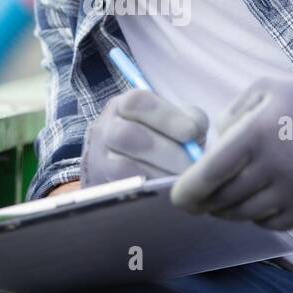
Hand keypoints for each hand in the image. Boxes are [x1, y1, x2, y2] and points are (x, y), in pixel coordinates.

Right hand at [80, 90, 209, 186]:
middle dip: (165, 151)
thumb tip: (193, 135)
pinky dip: (150, 189)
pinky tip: (169, 190)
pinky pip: (123, 189)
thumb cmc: (163, 138)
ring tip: (183, 180)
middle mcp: (105, 127)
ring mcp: (99, 158)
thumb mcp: (177, 121)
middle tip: (191, 165)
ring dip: (159, 173)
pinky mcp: (101, 184)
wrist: (131, 166)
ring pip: (122, 165)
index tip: (192, 132)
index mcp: (123, 105)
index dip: (166, 116)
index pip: (138, 102)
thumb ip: (190, 120)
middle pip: (127, 134)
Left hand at [169, 67, 292, 229]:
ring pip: (246, 215)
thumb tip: (210, 150)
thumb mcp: (265, 89)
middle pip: (224, 200)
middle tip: (200, 199)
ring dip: (229, 211)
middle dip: (206, 202)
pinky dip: (258, 217)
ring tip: (227, 199)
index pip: (210, 174)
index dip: (187, 192)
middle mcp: (277, 166)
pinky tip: (258, 201)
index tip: (177, 198)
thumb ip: (230, 116)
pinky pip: (273, 224)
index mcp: (258, 133)